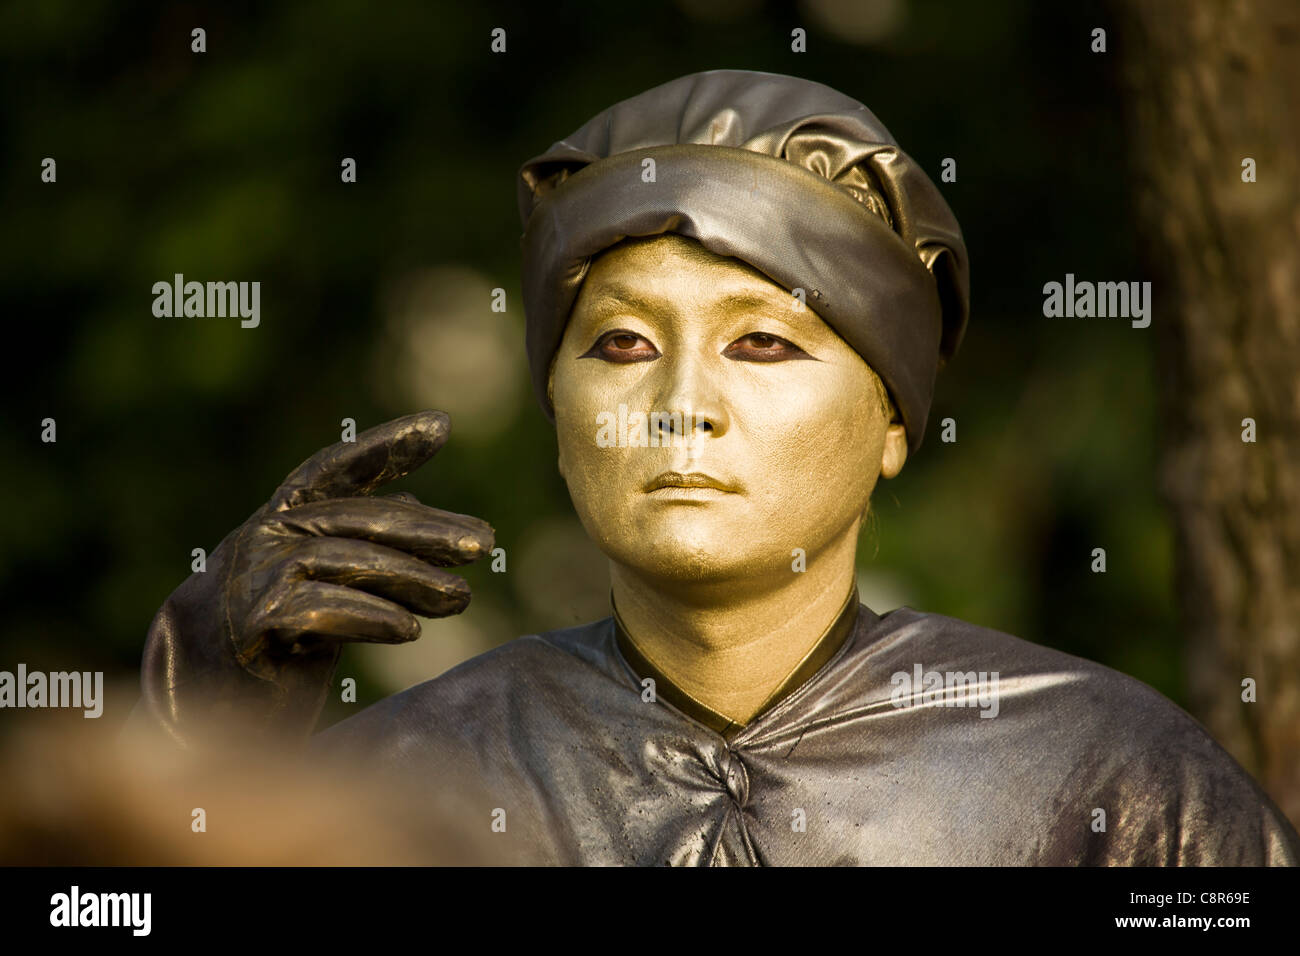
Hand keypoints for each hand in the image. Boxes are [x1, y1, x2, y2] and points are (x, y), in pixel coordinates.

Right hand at [140, 410, 493, 744]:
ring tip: (462, 597)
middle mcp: (265, 535)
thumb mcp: (316, 581)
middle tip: (484, 544)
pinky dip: (370, 617)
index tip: (440, 427)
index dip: (384, 447)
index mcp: (280, 518)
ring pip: (347, 562)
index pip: (335, 470)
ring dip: (412, 579)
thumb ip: (356, 542)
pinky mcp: (251, 621)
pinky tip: (410, 629)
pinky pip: (323, 610)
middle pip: (357, 520)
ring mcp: (254, 575)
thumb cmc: (266, 635)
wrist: (190, 701)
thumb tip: (415, 505)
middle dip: (427, 531)